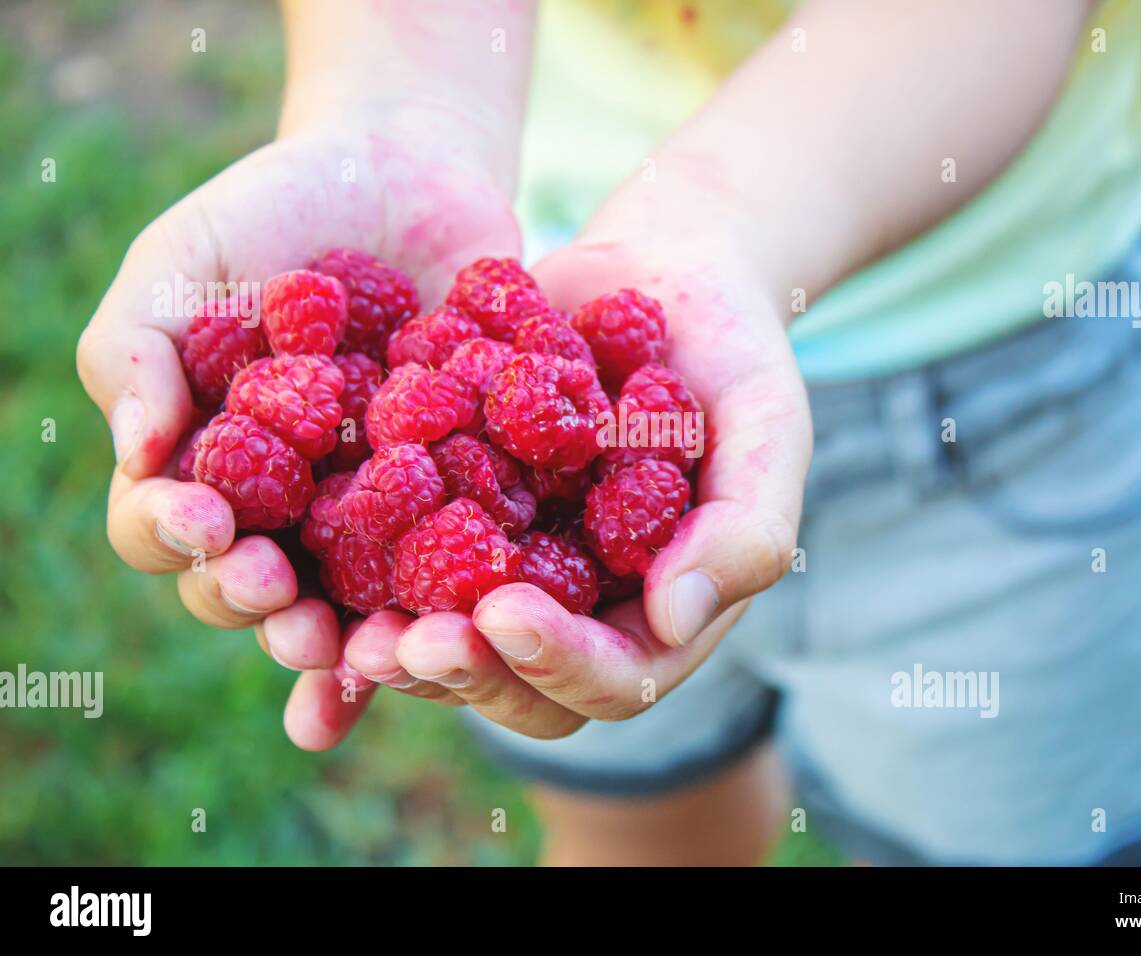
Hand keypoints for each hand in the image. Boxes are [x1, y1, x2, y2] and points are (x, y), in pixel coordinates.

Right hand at [76, 106, 523, 748]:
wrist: (407, 172)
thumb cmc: (274, 212)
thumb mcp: (182, 262)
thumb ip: (138, 350)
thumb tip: (137, 457)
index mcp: (203, 462)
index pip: (163, 525)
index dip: (172, 536)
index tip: (202, 519)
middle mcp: (285, 505)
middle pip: (254, 586)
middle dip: (260, 604)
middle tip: (280, 600)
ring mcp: (373, 509)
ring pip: (352, 598)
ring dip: (352, 637)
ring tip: (361, 646)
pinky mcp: (460, 497)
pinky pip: (456, 561)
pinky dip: (454, 602)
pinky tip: (455, 628)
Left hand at [333, 231, 812, 740]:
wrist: (662, 274)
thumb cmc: (734, 354)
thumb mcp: (767, 430)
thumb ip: (746, 529)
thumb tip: (674, 619)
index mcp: (657, 611)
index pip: (616, 677)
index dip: (562, 663)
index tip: (507, 614)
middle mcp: (577, 604)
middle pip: (516, 678)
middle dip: (461, 669)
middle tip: (401, 643)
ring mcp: (510, 560)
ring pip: (446, 632)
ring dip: (394, 642)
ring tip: (341, 628)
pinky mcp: (450, 508)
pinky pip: (396, 553)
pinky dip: (352, 567)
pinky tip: (302, 551)